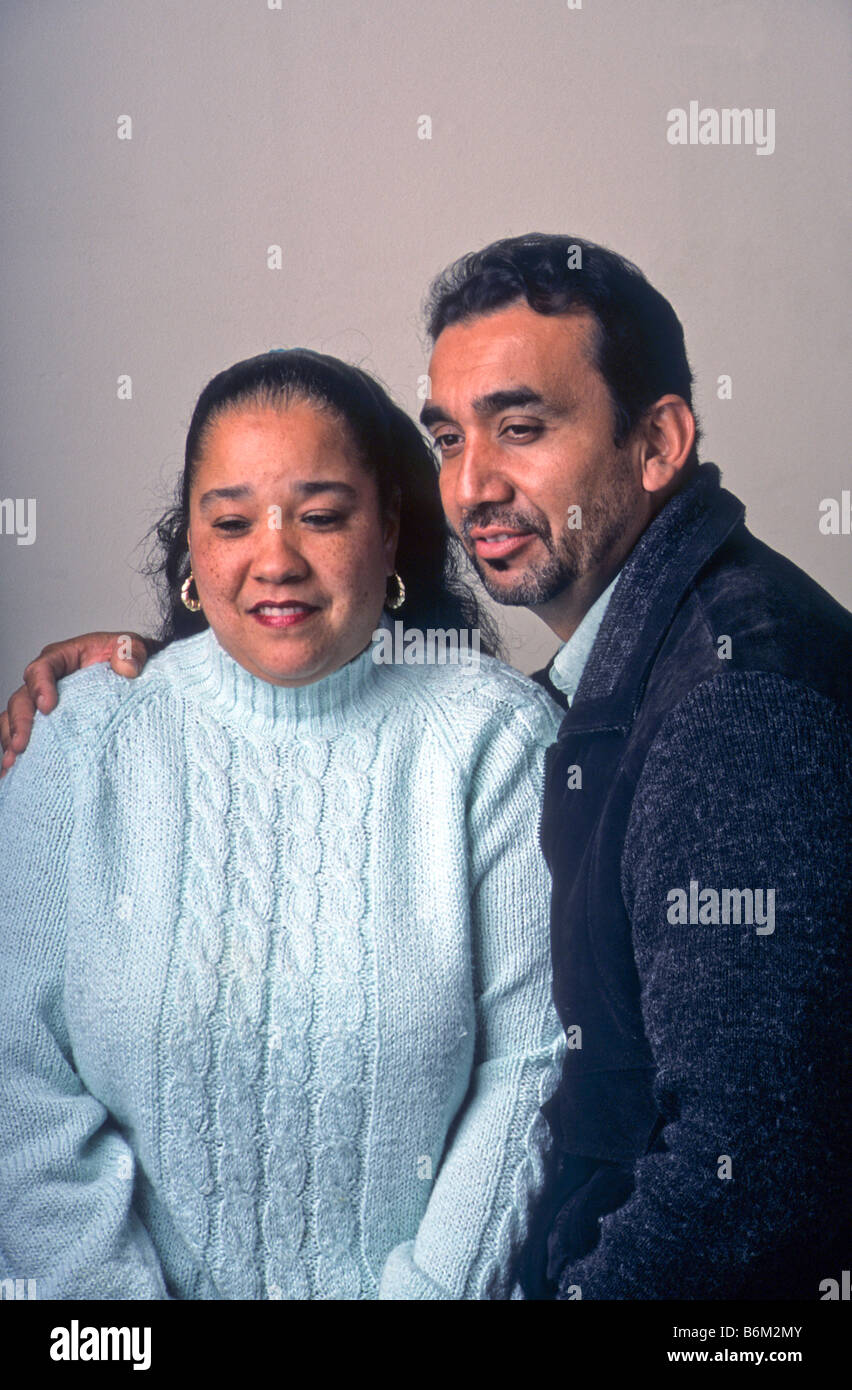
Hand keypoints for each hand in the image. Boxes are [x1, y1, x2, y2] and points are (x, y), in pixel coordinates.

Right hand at [0, 632, 149, 774]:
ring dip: (11, 738)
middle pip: (22, 697)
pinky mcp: (48, 722)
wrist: (133, 673)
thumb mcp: (132, 647)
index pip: (42, 668)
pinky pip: (25, 734)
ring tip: (13, 761)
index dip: (40, 686)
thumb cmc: (125, 657)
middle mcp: (46, 680)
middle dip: (19, 722)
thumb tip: (127, 668)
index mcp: (61, 658)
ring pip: (15, 717)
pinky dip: (17, 750)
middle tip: (22, 744)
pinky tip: (16, 769)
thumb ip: (130, 651)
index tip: (47, 707)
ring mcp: (43, 702)